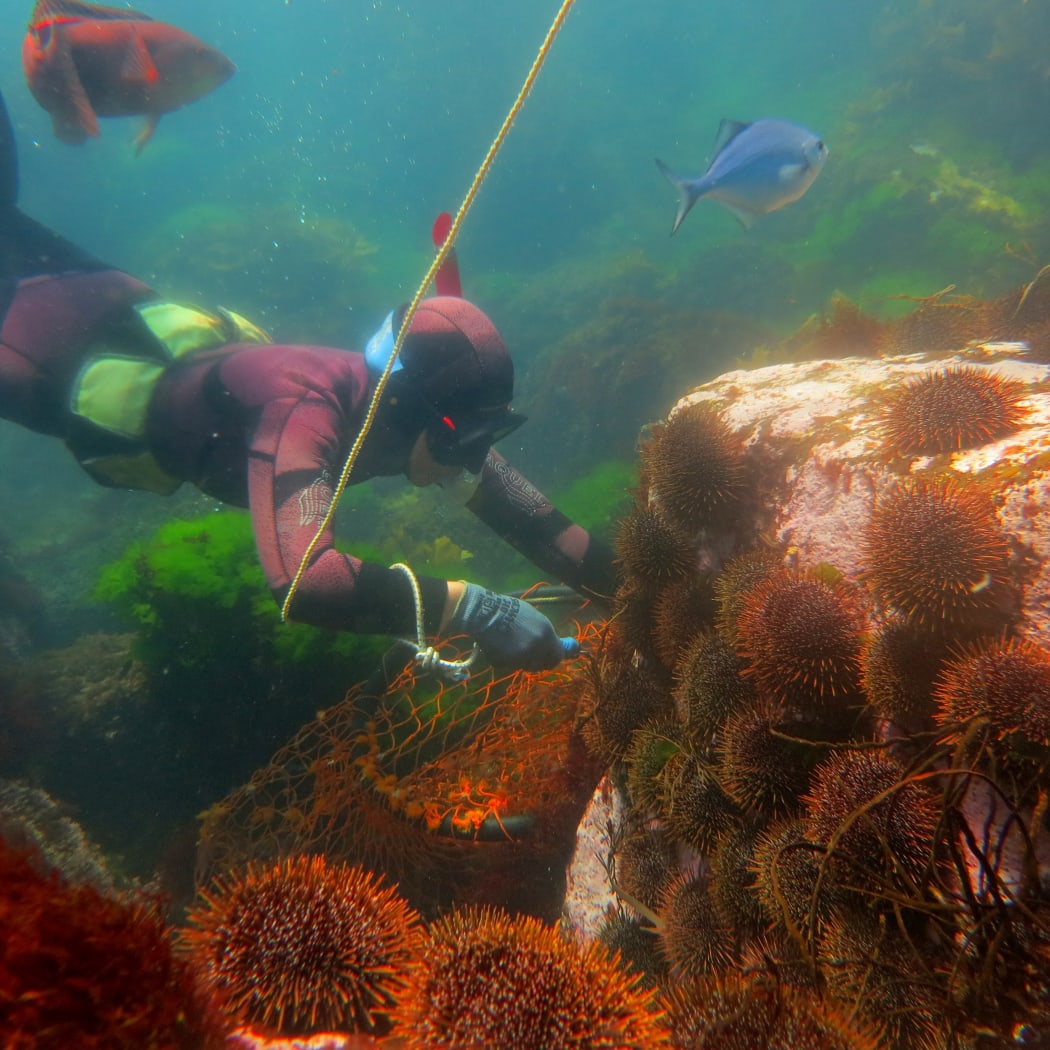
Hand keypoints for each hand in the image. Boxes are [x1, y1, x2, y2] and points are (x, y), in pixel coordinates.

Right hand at [446, 582, 571, 670]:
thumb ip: (545, 634)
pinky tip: (501, 646)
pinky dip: (507, 660)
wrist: (484, 612)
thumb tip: (554, 644)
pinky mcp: (504, 664)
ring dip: (522, 660)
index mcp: (545, 634)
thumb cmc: (511, 609)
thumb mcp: (535, 617)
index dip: (555, 658)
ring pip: (525, 665)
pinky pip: (510, 665)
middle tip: (530, 653)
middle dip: (538, 661)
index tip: (553, 658)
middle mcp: (535, 648)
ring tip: (512, 645)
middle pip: (542, 664)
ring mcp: (519, 658)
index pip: (557, 656)